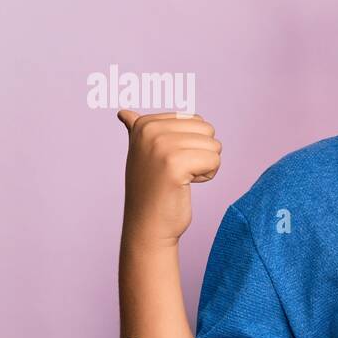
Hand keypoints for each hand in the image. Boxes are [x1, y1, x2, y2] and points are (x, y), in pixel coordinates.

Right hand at [117, 109, 221, 247]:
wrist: (147, 224)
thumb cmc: (152, 190)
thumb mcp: (141, 154)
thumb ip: (137, 131)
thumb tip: (124, 112)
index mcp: (144, 123)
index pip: (196, 120)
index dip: (191, 144)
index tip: (169, 161)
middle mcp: (149, 130)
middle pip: (207, 130)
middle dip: (201, 153)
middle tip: (178, 171)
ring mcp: (160, 146)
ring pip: (214, 146)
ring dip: (204, 165)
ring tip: (180, 178)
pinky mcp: (175, 164)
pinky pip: (214, 161)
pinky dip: (207, 176)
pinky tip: (185, 185)